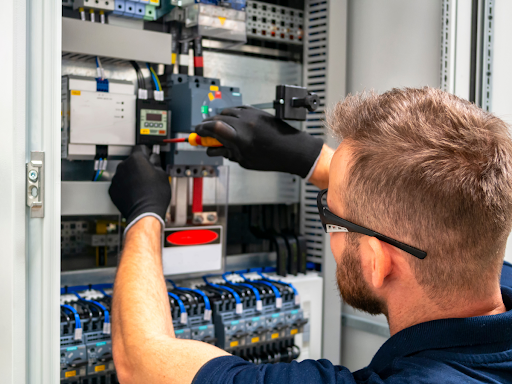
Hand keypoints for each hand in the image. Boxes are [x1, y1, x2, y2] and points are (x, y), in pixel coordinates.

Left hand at [109, 146, 170, 231]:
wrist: (145, 213)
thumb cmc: (155, 196)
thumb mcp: (163, 174)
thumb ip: (156, 162)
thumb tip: (154, 159)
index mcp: (137, 159)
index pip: (140, 147)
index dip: (147, 152)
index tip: (150, 156)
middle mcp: (124, 166)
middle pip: (132, 161)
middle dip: (139, 166)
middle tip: (148, 175)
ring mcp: (116, 178)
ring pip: (125, 172)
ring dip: (131, 176)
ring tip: (142, 186)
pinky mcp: (112, 189)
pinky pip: (119, 184)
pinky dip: (125, 187)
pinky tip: (135, 192)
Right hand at [195, 106, 323, 177]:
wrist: (293, 149)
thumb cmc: (272, 158)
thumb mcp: (245, 161)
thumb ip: (227, 153)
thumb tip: (213, 149)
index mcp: (240, 139)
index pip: (213, 128)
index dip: (201, 130)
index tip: (197, 133)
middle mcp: (245, 124)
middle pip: (217, 119)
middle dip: (207, 125)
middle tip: (203, 132)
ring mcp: (251, 115)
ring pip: (226, 112)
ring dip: (218, 119)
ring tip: (217, 128)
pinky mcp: (257, 111)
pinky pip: (238, 109)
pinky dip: (230, 114)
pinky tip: (230, 121)